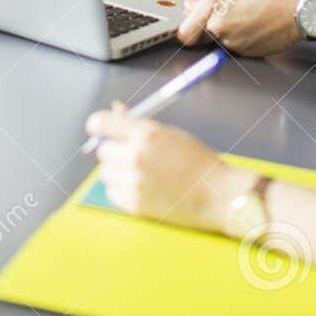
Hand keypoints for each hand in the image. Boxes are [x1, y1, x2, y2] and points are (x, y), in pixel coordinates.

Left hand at [85, 104, 255, 234]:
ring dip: (117, 171)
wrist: (217, 196)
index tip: (100, 128)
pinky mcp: (134, 205)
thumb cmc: (198, 162)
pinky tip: (142, 187)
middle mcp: (136, 157)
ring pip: (105, 173)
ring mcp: (134, 182)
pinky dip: (122, 190)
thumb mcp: (170, 134)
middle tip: (132, 154)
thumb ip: (139, 124)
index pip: (100, 123)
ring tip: (141, 173)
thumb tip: (116, 110)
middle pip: (102, 150)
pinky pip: (112, 192)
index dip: (98, 125)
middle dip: (114, 150)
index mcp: (147, 134)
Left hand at [177, 0, 310, 55]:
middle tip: (228, 17)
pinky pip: (236, 49)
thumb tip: (188, 7)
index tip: (189, 30)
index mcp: (213, 6)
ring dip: (227, 36)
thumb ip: (207, 3)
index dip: (187, 32)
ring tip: (247, 19)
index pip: (185, 33)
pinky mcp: (246, 54)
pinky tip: (255, 28)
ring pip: (220, 44)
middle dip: (208, 31)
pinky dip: (241, 42)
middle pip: (202, 39)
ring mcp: (233, 43)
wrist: (299, 7)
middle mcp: (219, 27)